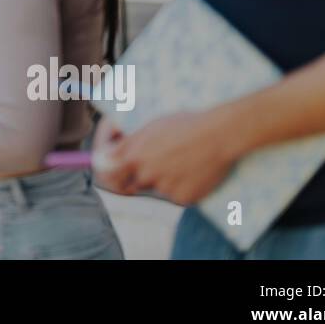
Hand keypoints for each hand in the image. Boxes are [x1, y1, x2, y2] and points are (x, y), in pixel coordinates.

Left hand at [93, 110, 239, 204]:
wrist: (219, 135)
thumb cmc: (185, 125)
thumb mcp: (151, 128)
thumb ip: (128, 145)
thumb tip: (109, 156)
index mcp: (134, 154)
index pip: (106, 172)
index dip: (107, 170)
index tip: (113, 167)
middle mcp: (145, 173)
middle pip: (126, 186)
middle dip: (130, 180)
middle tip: (144, 169)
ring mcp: (164, 188)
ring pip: (154, 189)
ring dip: (160, 181)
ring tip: (179, 162)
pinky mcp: (182, 198)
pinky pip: (174, 196)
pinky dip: (180, 187)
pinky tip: (193, 171)